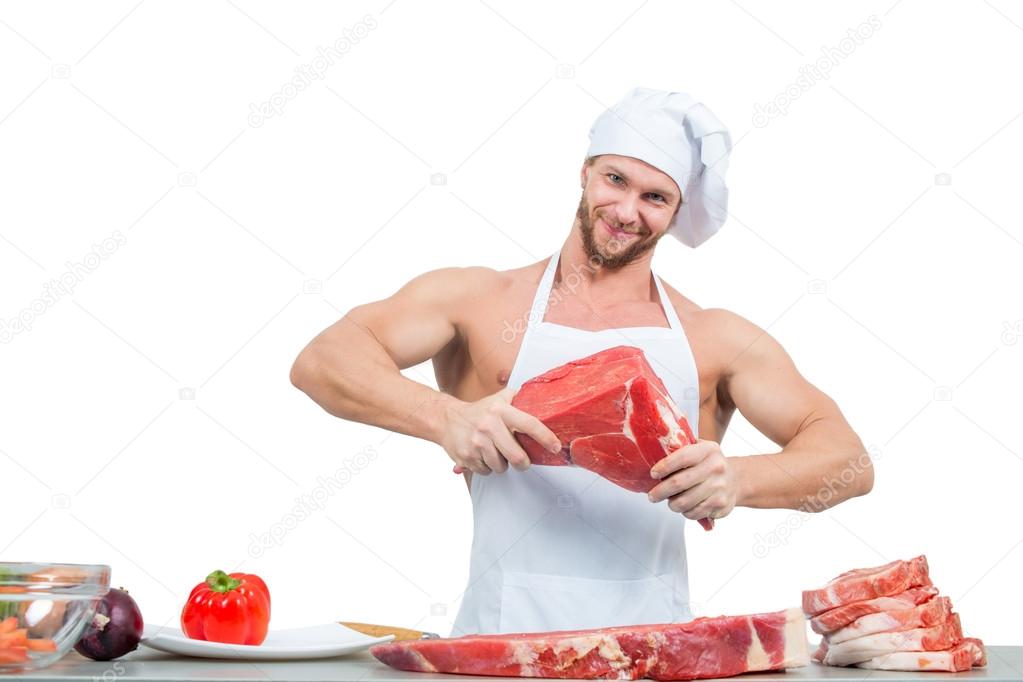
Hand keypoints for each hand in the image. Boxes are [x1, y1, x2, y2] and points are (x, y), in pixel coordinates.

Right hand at [440, 387, 560, 475]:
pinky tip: (483, 455)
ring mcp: (477, 443)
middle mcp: (489, 426)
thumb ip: (519, 399)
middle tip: (523, 460)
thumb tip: (543, 401)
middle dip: (524, 462)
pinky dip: (488, 467)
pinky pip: (486, 471)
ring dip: (502, 464)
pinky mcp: (467, 456)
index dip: (546, 437)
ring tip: (496, 452)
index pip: (529, 424)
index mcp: (500, 410)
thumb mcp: (499, 399)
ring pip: (501, 466)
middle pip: (517, 457)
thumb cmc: (478, 411)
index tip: (555, 446)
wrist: (446, 419)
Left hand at [647, 439, 737, 521]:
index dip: (664, 467)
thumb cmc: (710, 464)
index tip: (653, 473)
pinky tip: (685, 507)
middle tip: (653, 495)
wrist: (737, 480)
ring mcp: (719, 487)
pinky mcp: (720, 504)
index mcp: (708, 450)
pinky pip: (694, 513)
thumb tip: (657, 452)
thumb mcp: (700, 449)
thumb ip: (681, 448)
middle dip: (660, 491)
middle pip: (678, 483)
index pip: (681, 457)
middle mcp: (716, 467)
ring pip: (684, 502)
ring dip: (672, 504)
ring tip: (670, 501)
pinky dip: (685, 512)